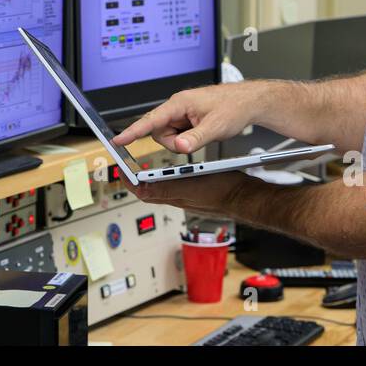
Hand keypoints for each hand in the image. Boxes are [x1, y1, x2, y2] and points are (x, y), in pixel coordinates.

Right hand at [113, 82, 286, 153]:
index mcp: (180, 103)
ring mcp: (183, 113)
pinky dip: (186, 138)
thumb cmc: (234, 107)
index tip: (118, 140)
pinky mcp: (188, 119)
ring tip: (201, 135)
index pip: (151, 119)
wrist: (249, 102)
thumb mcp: (215, 127)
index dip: (133, 131)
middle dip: (172, 142)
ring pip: (168, 134)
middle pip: (159, 131)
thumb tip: (178, 147)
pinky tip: (201, 133)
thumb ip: (195, 138)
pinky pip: (178, 134)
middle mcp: (178, 106)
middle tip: (190, 142)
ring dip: (181, 141)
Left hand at [123, 171, 248, 217]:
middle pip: (151, 191)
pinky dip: (170, 177)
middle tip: (129, 167)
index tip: (120, 170)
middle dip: (138, 180)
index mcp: (174, 196)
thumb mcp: (191, 185)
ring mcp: (189, 196)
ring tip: (146, 168)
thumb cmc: (223, 191)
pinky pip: (178, 185)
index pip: (144, 192)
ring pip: (164, 188)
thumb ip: (164, 188)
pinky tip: (174, 170)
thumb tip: (140, 189)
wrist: (245, 197)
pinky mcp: (198, 192)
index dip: (130, 182)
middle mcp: (179, 198)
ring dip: (153, 179)